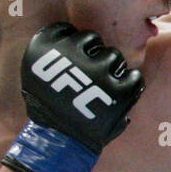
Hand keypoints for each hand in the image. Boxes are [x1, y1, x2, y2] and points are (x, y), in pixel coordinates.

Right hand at [1, 23, 144, 171]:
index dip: (70, 43)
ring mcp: (96, 71)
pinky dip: (131, 83)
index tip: (71, 58)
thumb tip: (70, 34)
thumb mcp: (36, 75)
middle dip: (93, 55)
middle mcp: (70, 55)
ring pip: (114, 55)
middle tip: (90, 75)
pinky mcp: (117, 90)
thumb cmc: (48, 109)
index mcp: (44, 48)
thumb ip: (51, 52)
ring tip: (105, 86)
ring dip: (112, 68)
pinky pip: (134, 77)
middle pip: (92, 40)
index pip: (64, 29)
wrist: (57, 141)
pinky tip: (123, 92)